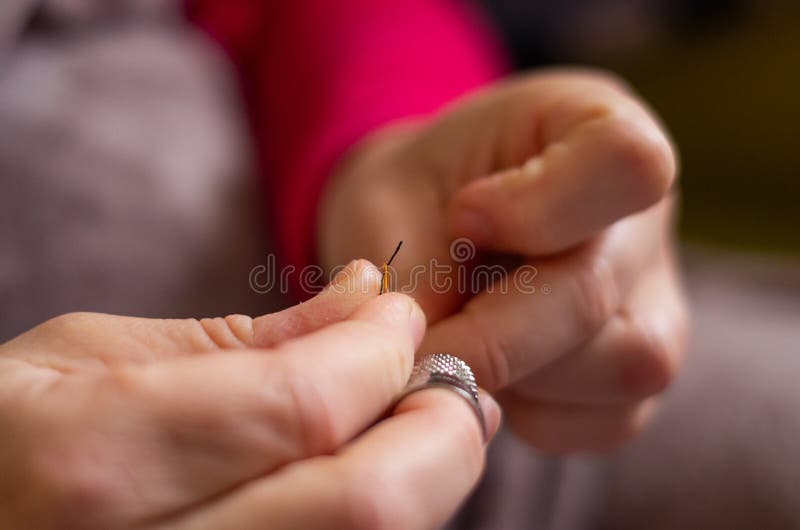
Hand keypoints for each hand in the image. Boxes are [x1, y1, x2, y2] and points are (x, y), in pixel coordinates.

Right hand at [0, 261, 499, 528]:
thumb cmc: (2, 431)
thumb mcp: (87, 355)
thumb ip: (242, 339)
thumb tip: (364, 296)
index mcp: (101, 459)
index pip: (307, 405)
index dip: (380, 353)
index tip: (399, 318)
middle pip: (371, 502)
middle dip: (441, 426)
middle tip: (448, 377)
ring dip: (427, 474)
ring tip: (422, 419)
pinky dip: (384, 511)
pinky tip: (375, 469)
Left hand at [319, 69, 687, 452]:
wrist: (432, 225)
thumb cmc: (417, 193)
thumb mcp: (392, 194)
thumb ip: (408, 263)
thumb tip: (430, 358)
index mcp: (602, 128)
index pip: (626, 164)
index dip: (537, 209)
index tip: (463, 216)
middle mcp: (644, 224)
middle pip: (597, 292)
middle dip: (487, 333)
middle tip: (415, 341)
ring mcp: (654, 308)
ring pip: (615, 368)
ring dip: (510, 373)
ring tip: (457, 340)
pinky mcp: (635, 380)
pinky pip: (598, 421)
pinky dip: (526, 413)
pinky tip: (491, 371)